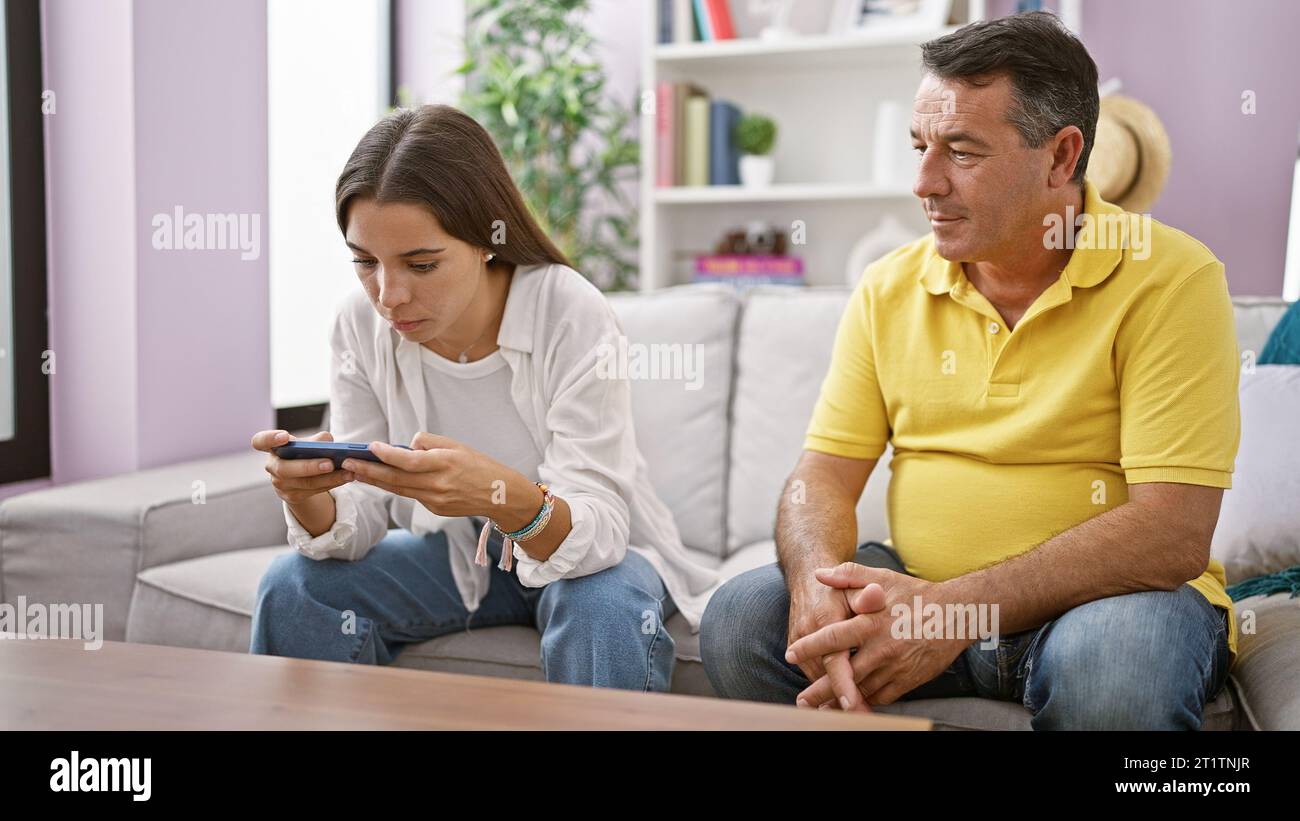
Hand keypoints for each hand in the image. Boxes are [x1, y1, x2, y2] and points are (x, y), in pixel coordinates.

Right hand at [252, 429, 353, 504]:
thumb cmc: (304, 452)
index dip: (270, 438)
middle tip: (330, 463)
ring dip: (329, 478)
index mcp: (272, 447)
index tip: (285, 436)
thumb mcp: (309, 443)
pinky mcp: (292, 497)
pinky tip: (346, 478)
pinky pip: (313, 491)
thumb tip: (327, 442)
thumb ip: (317, 439)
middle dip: (309, 467)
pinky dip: (332, 484)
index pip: (260, 441)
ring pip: (304, 483)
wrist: (302, 475)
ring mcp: (280, 484)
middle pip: (285, 469)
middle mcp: (272, 466)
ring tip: (348, 472)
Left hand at [341, 431, 534, 520]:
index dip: (387, 455)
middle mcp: (438, 485)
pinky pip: (412, 495)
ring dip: (375, 481)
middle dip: (369, 470)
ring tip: (355, 472)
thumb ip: (429, 443)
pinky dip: (397, 486)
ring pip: (399, 490)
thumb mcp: (457, 445)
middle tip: (347, 463)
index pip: (409, 461)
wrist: (500, 495)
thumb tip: (406, 445)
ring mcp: (436, 501)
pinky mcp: (435, 509)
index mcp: (445, 464)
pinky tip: (382, 479)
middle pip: (396, 479)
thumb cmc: (480, 465)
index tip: (369, 446)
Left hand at [787, 564, 971, 709]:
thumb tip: (819, 574)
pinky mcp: (909, 679)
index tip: (790, 654)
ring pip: (862, 690)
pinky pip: (882, 696)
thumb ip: (849, 575)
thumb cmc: (915, 594)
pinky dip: (865, 701)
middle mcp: (883, 647)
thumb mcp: (882, 578)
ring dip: (840, 701)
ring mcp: (896, 666)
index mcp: (872, 621)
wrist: (956, 614)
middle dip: (820, 689)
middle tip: (802, 699)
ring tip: (821, 708)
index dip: (810, 647)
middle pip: (845, 673)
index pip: (834, 637)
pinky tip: (852, 705)